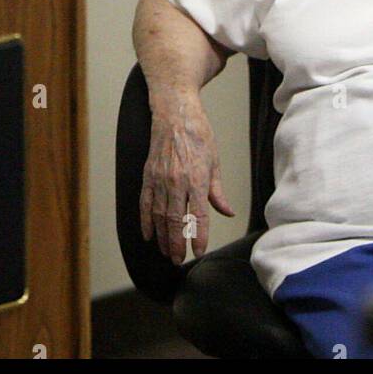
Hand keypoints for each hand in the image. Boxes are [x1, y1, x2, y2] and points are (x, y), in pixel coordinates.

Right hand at [140, 93, 234, 263]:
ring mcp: (160, 179)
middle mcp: (177, 181)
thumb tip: (227, 212)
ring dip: (162, 237)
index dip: (199, 237)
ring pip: (159, 216)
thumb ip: (218, 191)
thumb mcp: (214, 162)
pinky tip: (149, 235)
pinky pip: (145, 203)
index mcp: (197, 179)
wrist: (175, 113)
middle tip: (178, 260)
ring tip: (167, 252)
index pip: (198, 217)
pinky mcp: (148, 175)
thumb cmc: (198, 134)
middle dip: (177, 244)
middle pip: (175, 221)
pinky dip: (145, 221)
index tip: (199, 252)